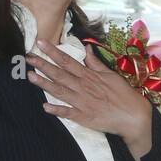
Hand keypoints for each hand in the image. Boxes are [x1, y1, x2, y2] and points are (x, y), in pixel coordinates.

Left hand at [26, 44, 152, 160]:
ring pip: (60, 91)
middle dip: (43, 65)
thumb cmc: (123, 94)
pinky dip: (57, 110)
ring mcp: (82, 102)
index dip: (53, 52)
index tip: (40, 43)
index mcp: (89, 76)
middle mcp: (83, 87)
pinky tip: (45, 107)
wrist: (133, 116)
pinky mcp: (84, 117)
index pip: (68, 61)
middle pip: (59, 74)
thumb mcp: (111, 75)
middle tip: (27, 58)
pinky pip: (68, 113)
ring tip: (30, 76)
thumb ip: (96, 63)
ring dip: (44, 84)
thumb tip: (86, 48)